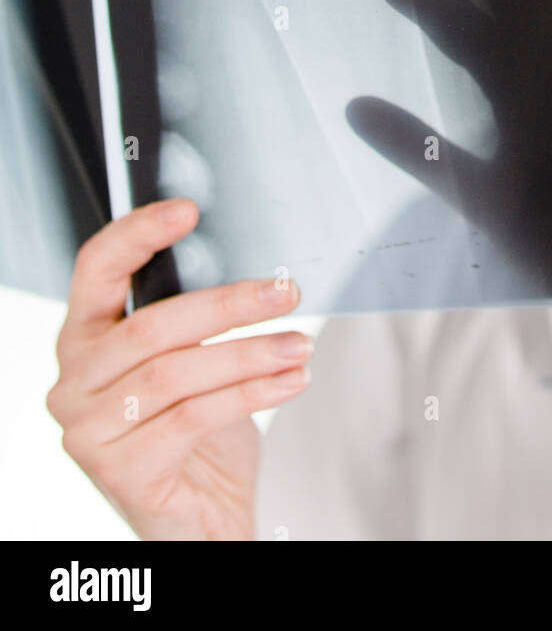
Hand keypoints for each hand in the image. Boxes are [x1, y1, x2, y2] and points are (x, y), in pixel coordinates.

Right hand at [46, 199, 313, 540]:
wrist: (202, 519)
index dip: (139, 235)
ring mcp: (89, 431)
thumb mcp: (192, 362)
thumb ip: (194, 318)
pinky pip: (192, 417)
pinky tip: (289, 381)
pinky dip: (251, 393)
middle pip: (151, 326)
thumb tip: (250, 269)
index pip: (96, 269)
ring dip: (250, 353)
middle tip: (284, 291)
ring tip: (298, 345)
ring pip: (176, 373)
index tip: (188, 211)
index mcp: (85, 339)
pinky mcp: (120, 471)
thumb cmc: (197, 434)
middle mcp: (74, 383)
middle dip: (228, 304)